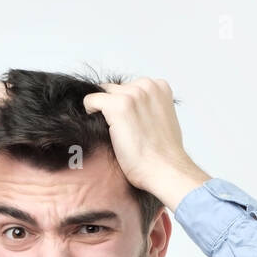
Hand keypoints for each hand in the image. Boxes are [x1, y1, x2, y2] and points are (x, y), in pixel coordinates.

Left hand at [82, 78, 209, 209]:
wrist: (165, 170)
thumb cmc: (165, 155)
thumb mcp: (164, 120)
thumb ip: (150, 108)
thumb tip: (134, 110)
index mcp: (159, 86)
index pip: (129, 87)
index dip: (126, 107)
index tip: (132, 125)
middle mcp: (146, 85)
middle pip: (114, 89)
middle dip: (114, 108)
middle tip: (124, 133)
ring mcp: (132, 94)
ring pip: (103, 95)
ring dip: (104, 113)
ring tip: (117, 134)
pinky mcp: (117, 105)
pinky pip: (91, 100)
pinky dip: (91, 114)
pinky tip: (104, 131)